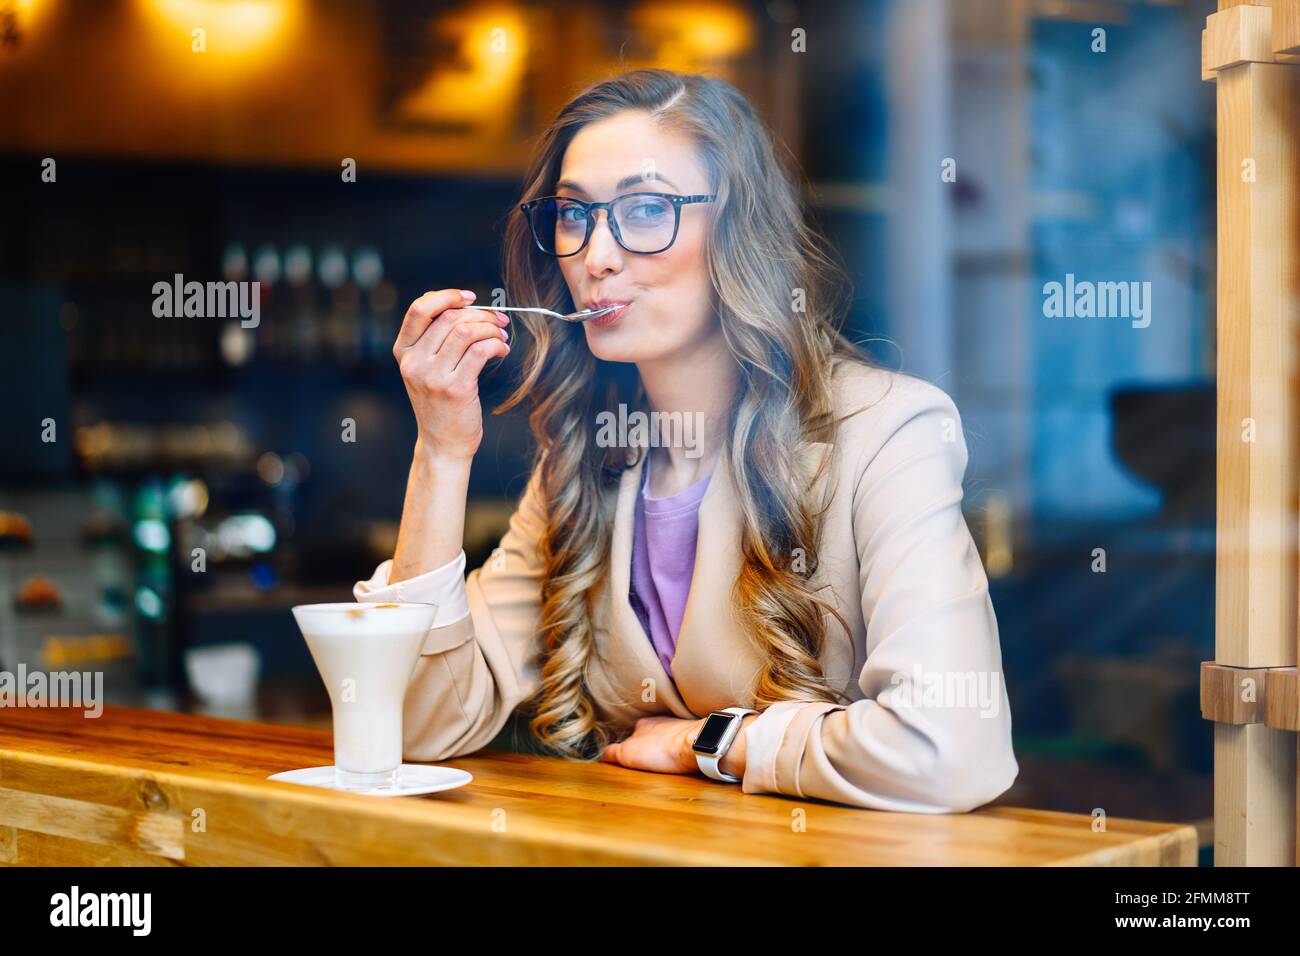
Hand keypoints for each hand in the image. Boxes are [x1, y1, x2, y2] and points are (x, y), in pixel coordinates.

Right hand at [393, 288, 510, 462]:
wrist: (443, 443)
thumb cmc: (440, 402)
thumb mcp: (425, 369)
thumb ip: (433, 339)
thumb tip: (461, 305)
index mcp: (403, 352)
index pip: (419, 309)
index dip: (447, 296)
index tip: (470, 298)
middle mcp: (414, 362)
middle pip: (449, 318)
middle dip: (480, 314)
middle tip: (499, 321)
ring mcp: (433, 376)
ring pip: (466, 332)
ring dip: (490, 328)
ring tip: (501, 336)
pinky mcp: (456, 388)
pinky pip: (480, 351)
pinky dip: (496, 345)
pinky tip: (502, 350)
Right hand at [601, 716, 705, 775]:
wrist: (698, 744)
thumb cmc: (662, 749)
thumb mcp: (627, 754)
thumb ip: (613, 753)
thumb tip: (605, 754)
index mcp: (643, 724)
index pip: (631, 737)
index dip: (630, 752)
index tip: (632, 763)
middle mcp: (661, 722)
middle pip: (650, 738)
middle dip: (650, 751)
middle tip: (650, 767)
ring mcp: (679, 727)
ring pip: (668, 741)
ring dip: (667, 751)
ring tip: (668, 766)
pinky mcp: (695, 735)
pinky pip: (684, 744)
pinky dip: (681, 752)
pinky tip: (682, 762)